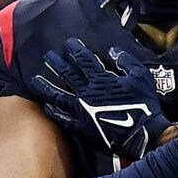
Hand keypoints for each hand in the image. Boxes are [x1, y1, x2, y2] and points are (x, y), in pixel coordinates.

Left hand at [22, 39, 168, 164]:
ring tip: (34, 80)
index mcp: (101, 79)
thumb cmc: (144, 105)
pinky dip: (54, 112)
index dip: (75, 49)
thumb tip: (113, 51)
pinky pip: (63, 118)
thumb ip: (125, 62)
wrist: (142, 134)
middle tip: (47, 56)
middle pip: (66, 74)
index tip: (69, 43)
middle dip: (55, 63)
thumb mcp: (140, 76)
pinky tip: (46, 106)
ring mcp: (82, 110)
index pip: (84, 59)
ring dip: (45, 86)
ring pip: (58, 95)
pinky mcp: (82, 126)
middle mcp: (87, 92)